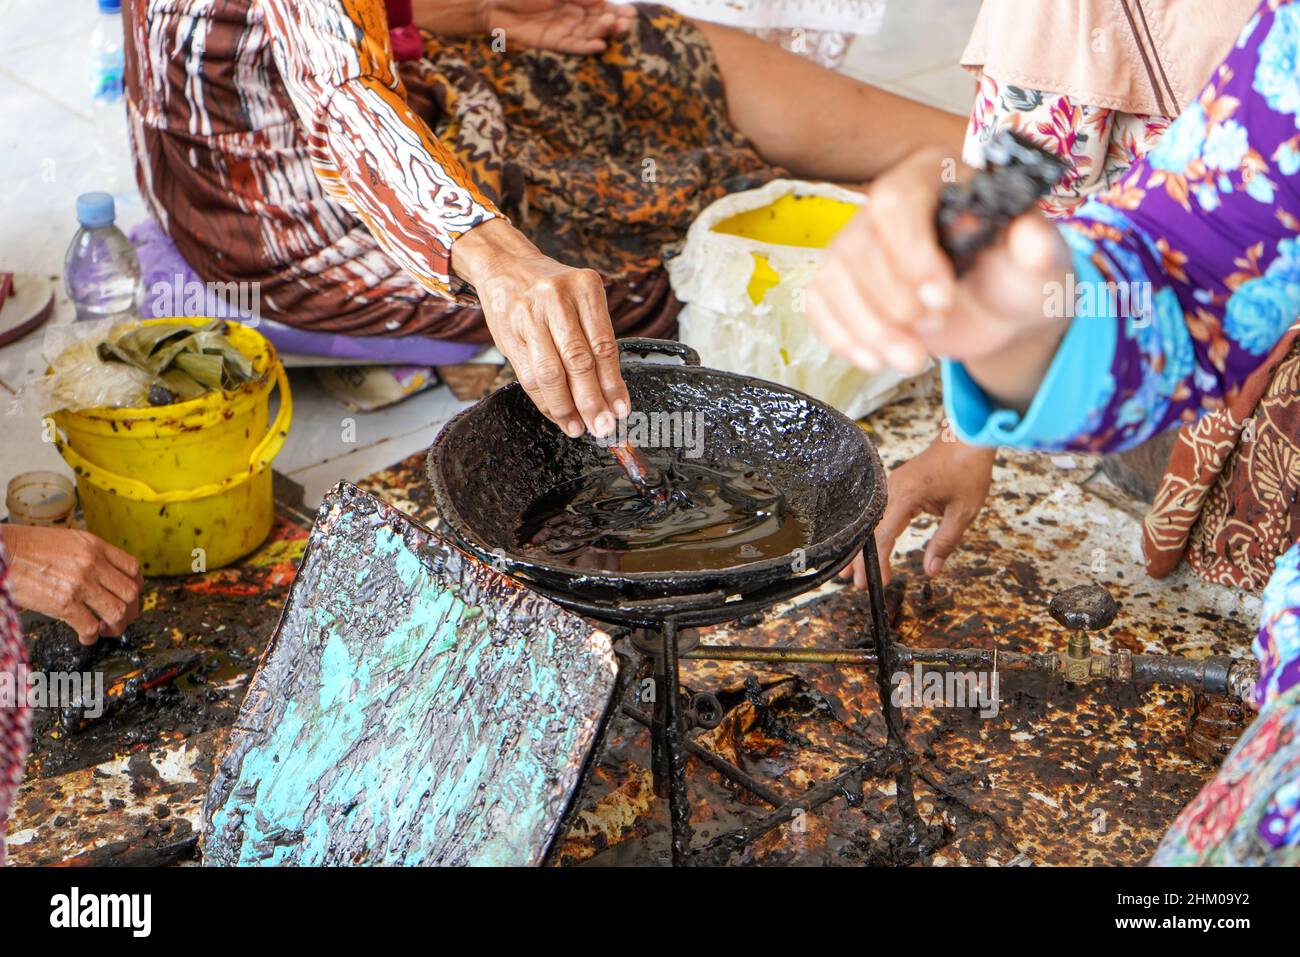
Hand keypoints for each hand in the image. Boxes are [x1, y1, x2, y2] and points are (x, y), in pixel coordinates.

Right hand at [1, 525, 142, 644]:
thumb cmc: (27, 547)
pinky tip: (86, 636)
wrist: (1, 552)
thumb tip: (105, 577)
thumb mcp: (68, 541)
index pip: (133, 568)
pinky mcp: (64, 603)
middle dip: (131, 610)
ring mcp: (80, 584)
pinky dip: (92, 637)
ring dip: (116, 626)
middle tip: (122, 618)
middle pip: (130, 593)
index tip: (130, 596)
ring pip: (117, 612)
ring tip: (106, 630)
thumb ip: (90, 556)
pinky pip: (91, 627)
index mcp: (95, 546)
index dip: (136, 586)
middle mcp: (93, 564)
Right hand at [452, 219, 629, 436]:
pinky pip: (528, 375)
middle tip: (602, 427)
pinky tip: (557, 414)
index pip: (604, 345)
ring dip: (566, 407)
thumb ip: (594, 337)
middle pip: (578, 362)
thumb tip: (610, 393)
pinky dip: (544, 400)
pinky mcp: (508, 333)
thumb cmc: (551, 290)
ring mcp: (530, 315)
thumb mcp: (580, 299)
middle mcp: (557, 298)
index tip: (621, 410)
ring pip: (551, 373)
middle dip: (592, 402)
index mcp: (586, 288)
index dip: (613, 384)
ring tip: (578, 428)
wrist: (505, 265)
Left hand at [486, 0, 634, 53]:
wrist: (490, 0)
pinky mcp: (551, 43)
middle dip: (614, 23)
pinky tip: (599, 46)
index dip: (616, 10)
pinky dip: (585, 47)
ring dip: (603, 33)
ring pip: (588, 34)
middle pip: (598, 21)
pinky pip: (571, 47)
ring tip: (615, 31)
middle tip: (627, 24)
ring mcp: (562, 29)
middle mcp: (572, 15)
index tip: (632, 14)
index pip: (601, 6)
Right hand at [806, 148, 1073, 410]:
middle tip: (938, 324)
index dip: (911, 253)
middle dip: (894, 301)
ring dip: (870, 329)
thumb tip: (1031, 237)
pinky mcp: (841, 281)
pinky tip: (876, 360)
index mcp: (935, 176)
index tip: (942, 298)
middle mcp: (885, 203)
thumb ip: (1040, 250)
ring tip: (913, 360)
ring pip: (835, 280)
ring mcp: (857, 243)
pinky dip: (843, 337)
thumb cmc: (1018, 275)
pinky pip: (819, 305)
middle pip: (860, 247)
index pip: (898, 201)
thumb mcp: (1041, 264)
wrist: (1000, 309)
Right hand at [840, 434, 994, 587]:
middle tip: (858, 584)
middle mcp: (891, 489)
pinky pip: (878, 512)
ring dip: (864, 545)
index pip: (885, 535)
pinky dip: (872, 531)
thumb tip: (931, 571)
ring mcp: (890, 485)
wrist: (965, 436)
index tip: (878, 582)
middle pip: (870, 529)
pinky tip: (869, 544)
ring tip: (853, 570)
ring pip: (871, 521)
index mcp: (907, 495)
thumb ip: (945, 542)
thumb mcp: (963, 511)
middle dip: (862, 558)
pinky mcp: (894, 484)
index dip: (880, 562)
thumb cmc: (967, 468)